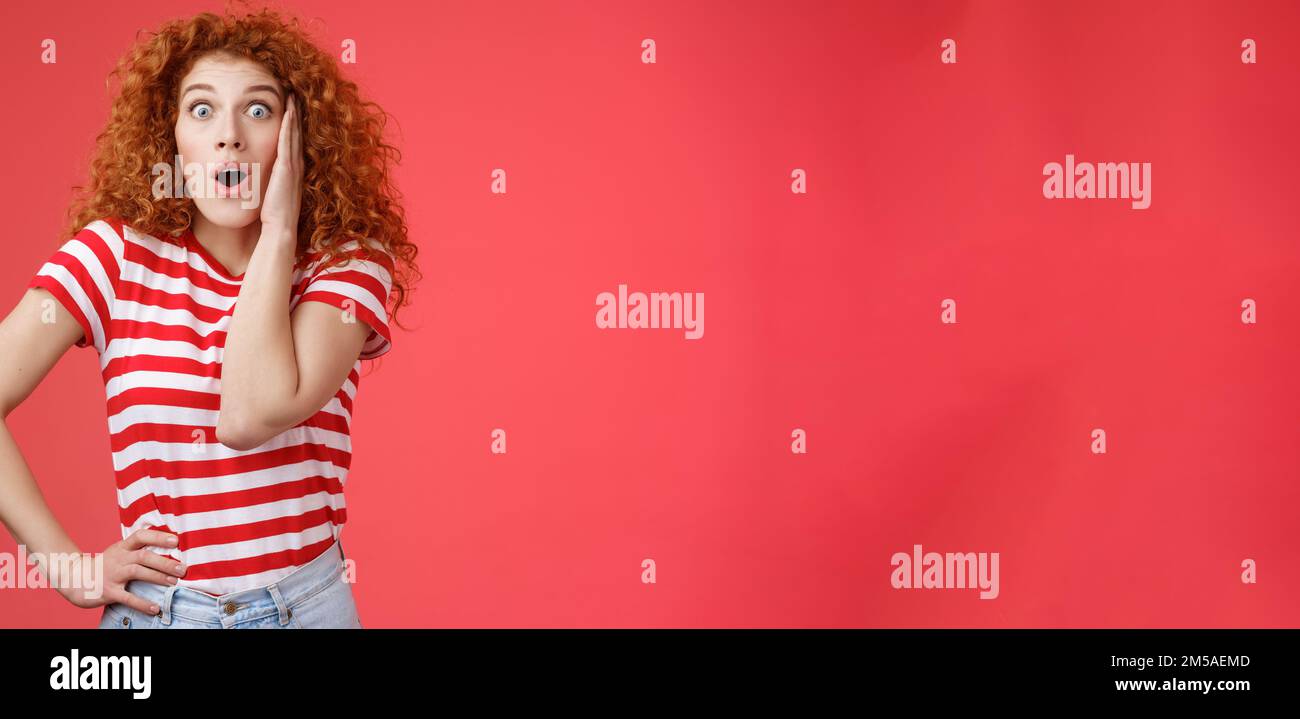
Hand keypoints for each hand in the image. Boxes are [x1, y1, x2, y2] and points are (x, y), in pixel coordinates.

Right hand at [57, 528, 186, 614]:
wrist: (74, 579)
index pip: (141, 536)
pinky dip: (142, 603)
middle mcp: (118, 559)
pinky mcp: (108, 592)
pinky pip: (127, 597)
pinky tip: (155, 608)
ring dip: (157, 577)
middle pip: (143, 556)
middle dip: (165, 562)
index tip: (176, 540)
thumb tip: (169, 547)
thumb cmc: (105, 565)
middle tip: (182, 568)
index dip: (158, 537)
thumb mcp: (119, 552)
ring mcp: (113, 575)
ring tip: (174, 583)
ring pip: (137, 572)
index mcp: (122, 547)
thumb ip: (138, 549)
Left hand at [260, 93, 303, 237]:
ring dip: (293, 113)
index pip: (291, 140)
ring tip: (291, 95)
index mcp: (290, 170)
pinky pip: (287, 142)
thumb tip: (248, 172)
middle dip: (294, 112)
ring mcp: (292, 165)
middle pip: (295, 132)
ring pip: (293, 133)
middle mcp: (295, 164)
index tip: (287, 106)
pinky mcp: (287, 168)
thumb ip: (264, 180)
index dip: (291, 122)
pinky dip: (289, 125)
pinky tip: (288, 111)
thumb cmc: (271, 215)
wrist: (280, 228)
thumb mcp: (267, 192)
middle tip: (292, 92)